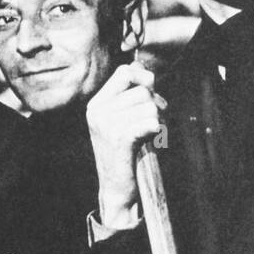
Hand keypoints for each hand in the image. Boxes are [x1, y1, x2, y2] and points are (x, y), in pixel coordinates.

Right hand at [85, 61, 163, 229]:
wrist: (116, 187)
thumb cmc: (124, 152)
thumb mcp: (120, 119)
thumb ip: (128, 94)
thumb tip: (141, 66)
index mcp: (96, 105)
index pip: (124, 72)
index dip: (144, 78)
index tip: (150, 94)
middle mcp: (98, 112)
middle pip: (142, 91)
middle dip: (155, 104)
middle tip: (154, 120)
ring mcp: (106, 125)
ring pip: (149, 107)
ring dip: (157, 120)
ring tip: (150, 133)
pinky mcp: (120, 139)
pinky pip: (149, 121)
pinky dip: (156, 129)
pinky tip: (151, 138)